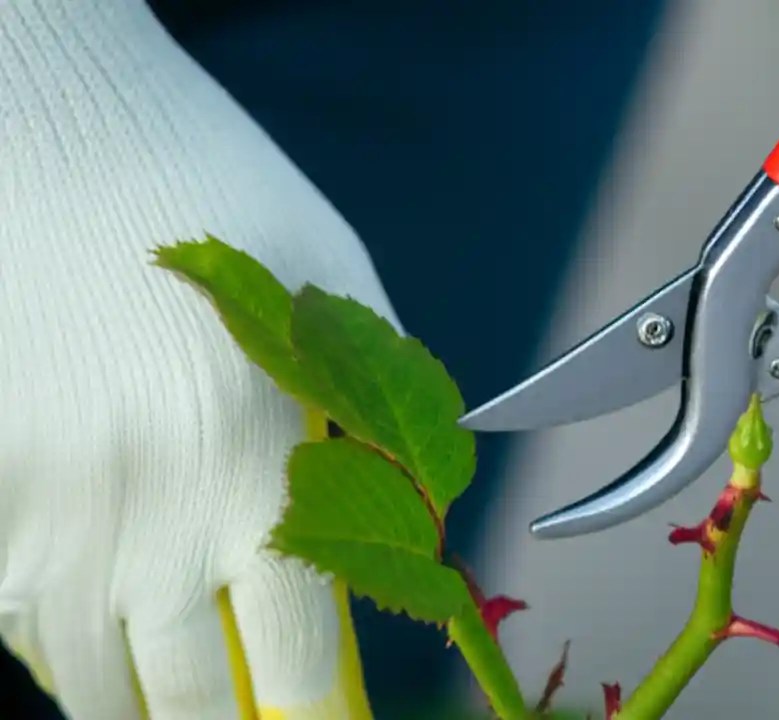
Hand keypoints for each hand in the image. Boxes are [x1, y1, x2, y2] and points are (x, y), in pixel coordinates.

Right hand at [0, 2, 386, 716]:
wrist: (47, 118)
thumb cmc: (213, 188)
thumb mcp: (335, 293)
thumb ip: (380, 420)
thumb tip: (414, 522)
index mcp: (261, 470)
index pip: (302, 665)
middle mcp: (151, 519)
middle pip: (193, 702)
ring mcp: (45, 518)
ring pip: (94, 682)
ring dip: (144, 711)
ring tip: (184, 709)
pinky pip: (13, 622)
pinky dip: (59, 651)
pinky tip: (96, 648)